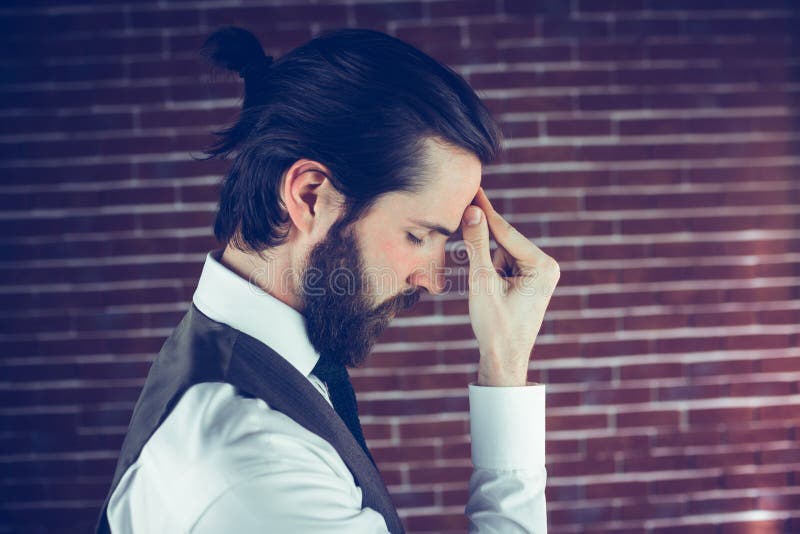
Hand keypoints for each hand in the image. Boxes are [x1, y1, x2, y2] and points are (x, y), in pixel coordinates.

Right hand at [460, 187, 560, 386]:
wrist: (504, 360)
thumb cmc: (495, 326)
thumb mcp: (482, 283)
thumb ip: (477, 245)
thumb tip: (473, 212)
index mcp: (543, 266)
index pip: (506, 233)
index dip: (485, 211)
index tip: (473, 188)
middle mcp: (546, 265)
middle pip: (504, 241)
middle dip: (483, 245)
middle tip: (467, 232)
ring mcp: (539, 273)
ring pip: (501, 252)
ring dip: (486, 264)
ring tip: (487, 294)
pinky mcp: (530, 280)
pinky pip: (503, 264)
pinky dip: (490, 271)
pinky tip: (489, 292)